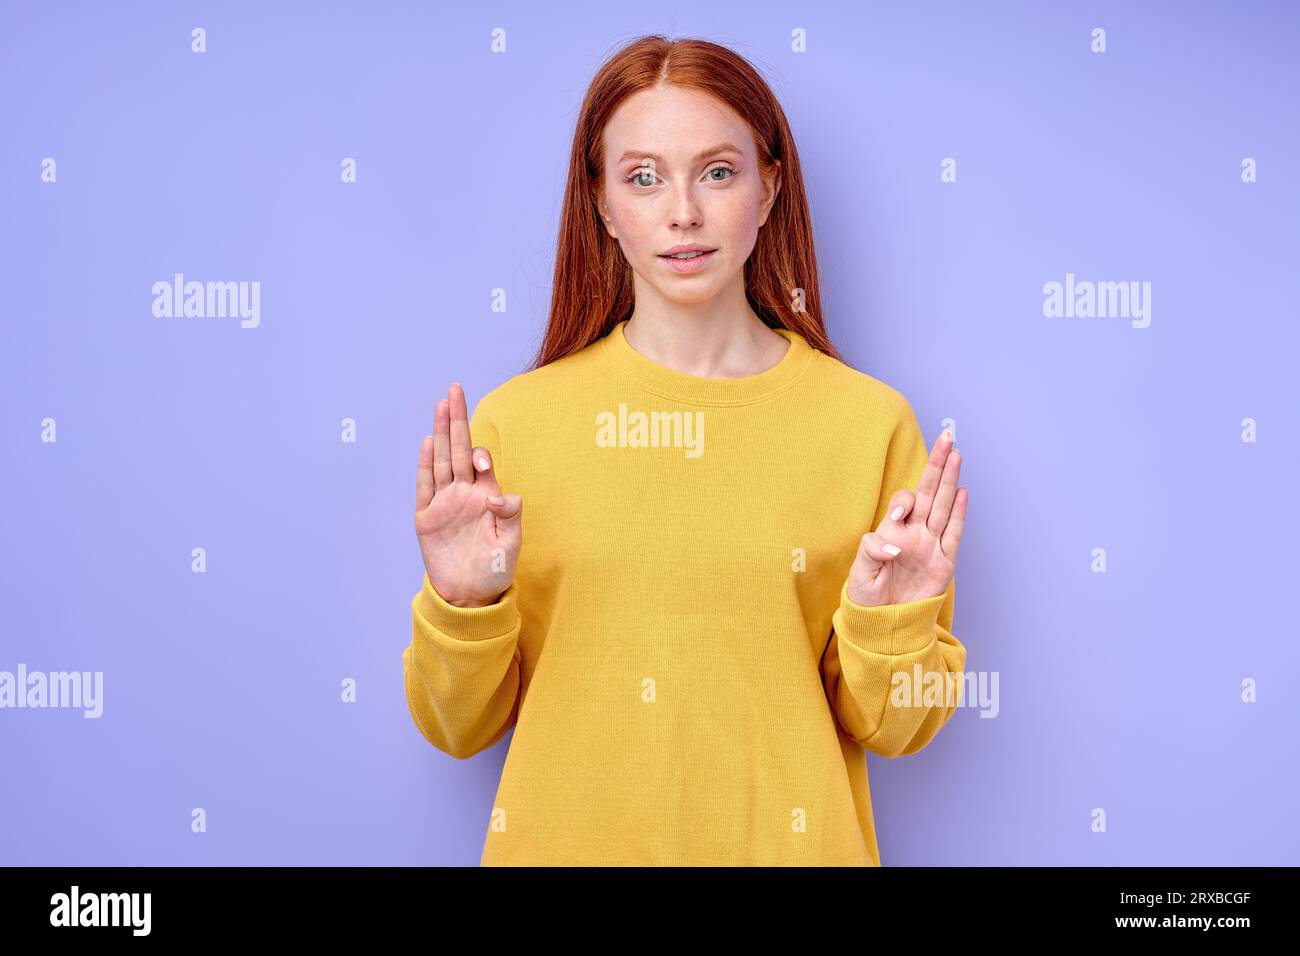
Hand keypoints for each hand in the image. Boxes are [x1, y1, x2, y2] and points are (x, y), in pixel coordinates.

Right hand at [414, 383, 521, 607]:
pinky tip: (426, 443)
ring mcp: (444, 503)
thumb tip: (500, 493)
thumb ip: (510, 517)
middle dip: (457, 420)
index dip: (481, 455)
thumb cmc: (495, 570)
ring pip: (440, 461)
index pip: (482, 464)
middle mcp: (464, 493)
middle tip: (455, 390)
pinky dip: (424, 466)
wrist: (470, 595)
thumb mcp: (510, 546)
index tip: (480, 462)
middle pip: (458, 450)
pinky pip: (424, 487)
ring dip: (440, 434)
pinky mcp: (427, 518)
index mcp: (487, 496)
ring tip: (440, 406)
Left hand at [845, 429, 967, 607]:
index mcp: (891, 531)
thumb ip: (873, 550)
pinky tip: (962, 491)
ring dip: (950, 480)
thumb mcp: (860, 573)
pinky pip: (953, 534)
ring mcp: (930, 547)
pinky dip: (958, 513)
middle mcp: (913, 533)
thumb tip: (896, 542)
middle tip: (946, 437)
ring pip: (943, 506)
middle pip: (928, 492)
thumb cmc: (867, 596)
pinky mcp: (943, 564)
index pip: (902, 504)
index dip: (903, 503)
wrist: (883, 624)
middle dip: (936, 465)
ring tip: (956, 453)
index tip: (900, 516)